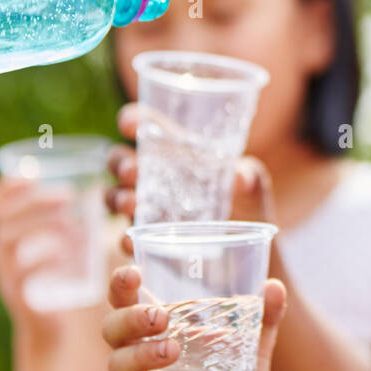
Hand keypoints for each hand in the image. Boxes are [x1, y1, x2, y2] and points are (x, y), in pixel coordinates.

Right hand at [0, 176, 77, 329]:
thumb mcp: (66, 238)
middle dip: (36, 199)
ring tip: (73, 226)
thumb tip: (101, 186)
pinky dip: (45, 259)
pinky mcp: (17, 294)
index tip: (38, 172)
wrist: (56, 325)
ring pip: (9, 239)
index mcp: (9, 228)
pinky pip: (22, 272)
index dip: (11, 182)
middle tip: (69, 196)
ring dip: (41, 226)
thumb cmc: (66, 273)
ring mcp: (5, 271)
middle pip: (3, 214)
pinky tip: (68, 257)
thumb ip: (74, 214)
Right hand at [102, 267, 286, 370]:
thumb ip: (264, 318)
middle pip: (112, 328)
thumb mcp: (251, 347)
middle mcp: (135, 354)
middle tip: (162, 317)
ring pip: (117, 366)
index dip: (120, 284)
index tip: (134, 271)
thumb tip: (275, 286)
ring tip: (172, 350)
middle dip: (131, 318)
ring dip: (141, 355)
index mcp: (154, 329)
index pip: (125, 300)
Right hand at [104, 102, 282, 258]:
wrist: (249, 250)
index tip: (130, 125)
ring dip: (117, 198)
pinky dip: (126, 238)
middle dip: (120, 163)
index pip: (146, 127)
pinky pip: (127, 237)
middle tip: (133, 172)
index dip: (133, 120)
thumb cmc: (248, 207)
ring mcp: (148, 208)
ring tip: (133, 204)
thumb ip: (251, 177)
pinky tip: (133, 241)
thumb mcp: (254, 188)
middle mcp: (155, 177)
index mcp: (177, 152)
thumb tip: (242, 177)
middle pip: (120, 161)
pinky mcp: (148, 240)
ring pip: (115, 196)